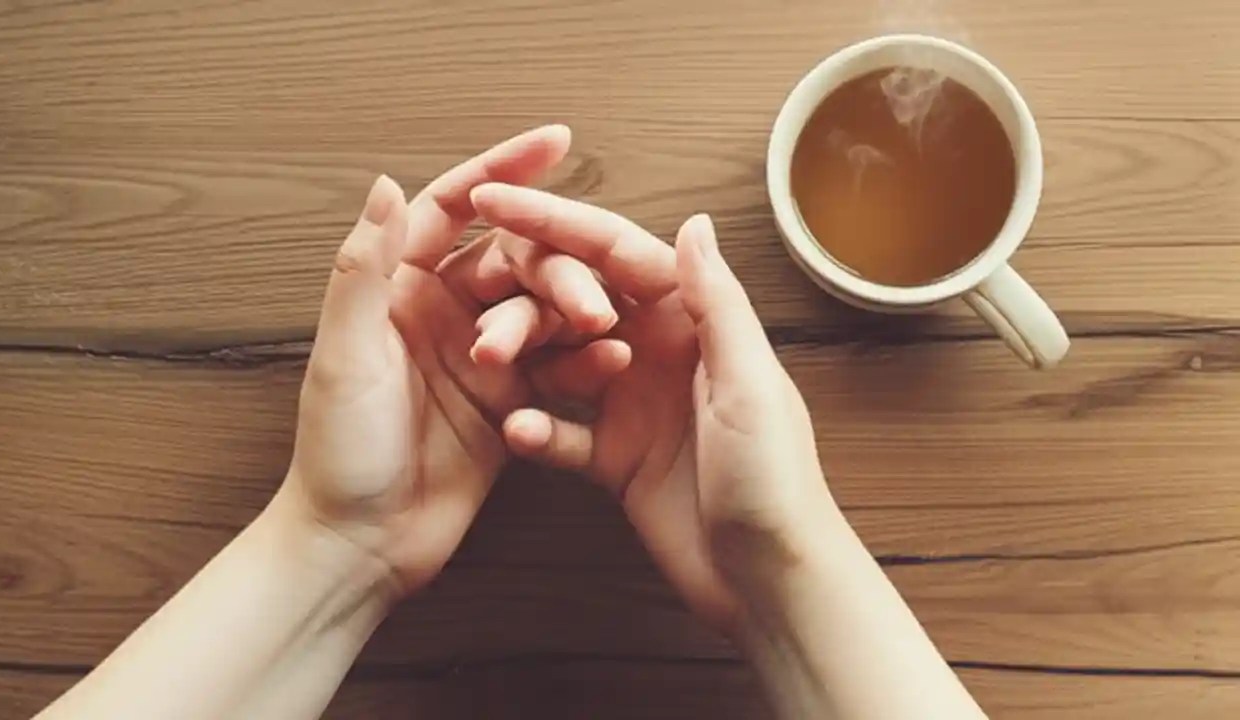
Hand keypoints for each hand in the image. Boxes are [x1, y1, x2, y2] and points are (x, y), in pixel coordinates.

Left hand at [283, 127, 628, 600]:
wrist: (360, 543)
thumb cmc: (339, 450)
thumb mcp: (347, 354)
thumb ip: (364, 270)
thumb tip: (385, 183)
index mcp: (399, 289)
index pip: (453, 209)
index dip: (503, 172)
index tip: (555, 142)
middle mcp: (443, 314)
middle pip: (512, 263)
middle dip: (554, 267)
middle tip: (586, 294)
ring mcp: (480, 358)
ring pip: (542, 313)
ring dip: (573, 314)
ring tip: (603, 326)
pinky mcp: (507, 403)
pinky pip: (554, 369)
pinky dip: (581, 363)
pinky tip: (608, 364)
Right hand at [468, 186, 836, 633]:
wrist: (768, 582)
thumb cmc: (777, 482)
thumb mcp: (749, 384)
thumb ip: (716, 304)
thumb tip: (693, 223)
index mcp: (695, 321)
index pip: (615, 253)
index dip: (554, 221)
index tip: (493, 198)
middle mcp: (660, 352)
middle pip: (576, 300)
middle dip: (524, 289)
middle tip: (473, 283)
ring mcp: (632, 404)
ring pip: (558, 362)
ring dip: (520, 358)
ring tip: (486, 360)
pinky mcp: (614, 457)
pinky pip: (562, 432)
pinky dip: (538, 431)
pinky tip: (520, 434)